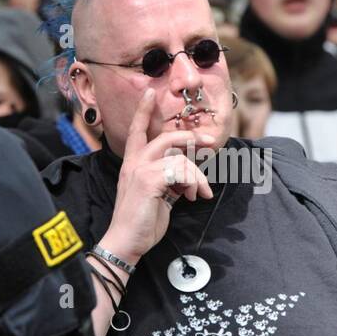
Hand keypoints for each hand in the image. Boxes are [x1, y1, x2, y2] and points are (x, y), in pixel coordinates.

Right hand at [100, 89, 215, 263]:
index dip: (143, 111)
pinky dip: (192, 184)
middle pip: (166, 138)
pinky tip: (193, 197)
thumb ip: (168, 181)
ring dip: (197, 176)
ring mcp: (141, 171)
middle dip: (191, 137)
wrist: (126, 241)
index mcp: (133, 164)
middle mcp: (134, 163)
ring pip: (179, 158)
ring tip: (201, 193)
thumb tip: (186, 176)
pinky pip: (179, 172)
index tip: (149, 93)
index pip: (136, 131)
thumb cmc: (141, 222)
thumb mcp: (157, 196)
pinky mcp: (149, 182)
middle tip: (210, 142)